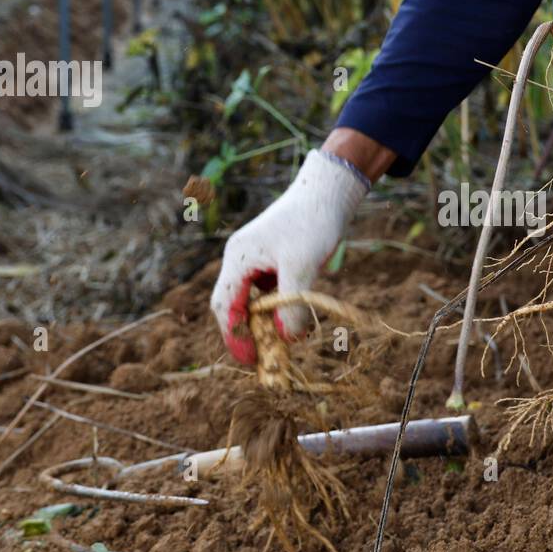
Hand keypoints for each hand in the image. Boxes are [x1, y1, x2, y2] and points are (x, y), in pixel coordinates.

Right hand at [209, 149, 368, 363]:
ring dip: (265, 322)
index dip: (235, 335)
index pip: (225, 306)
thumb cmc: (312, 222)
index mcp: (238, 258)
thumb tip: (286, 339)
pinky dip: (277, 308)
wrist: (327, 192)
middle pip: (233, 306)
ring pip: (251, 300)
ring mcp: (255, 260)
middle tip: (269, 356)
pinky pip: (267, 291)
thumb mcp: (302, 266)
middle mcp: (240, 260)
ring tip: (285, 339)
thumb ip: (291, 304)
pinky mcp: (271, 260)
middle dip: (248, 332)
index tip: (252, 359)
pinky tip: (296, 317)